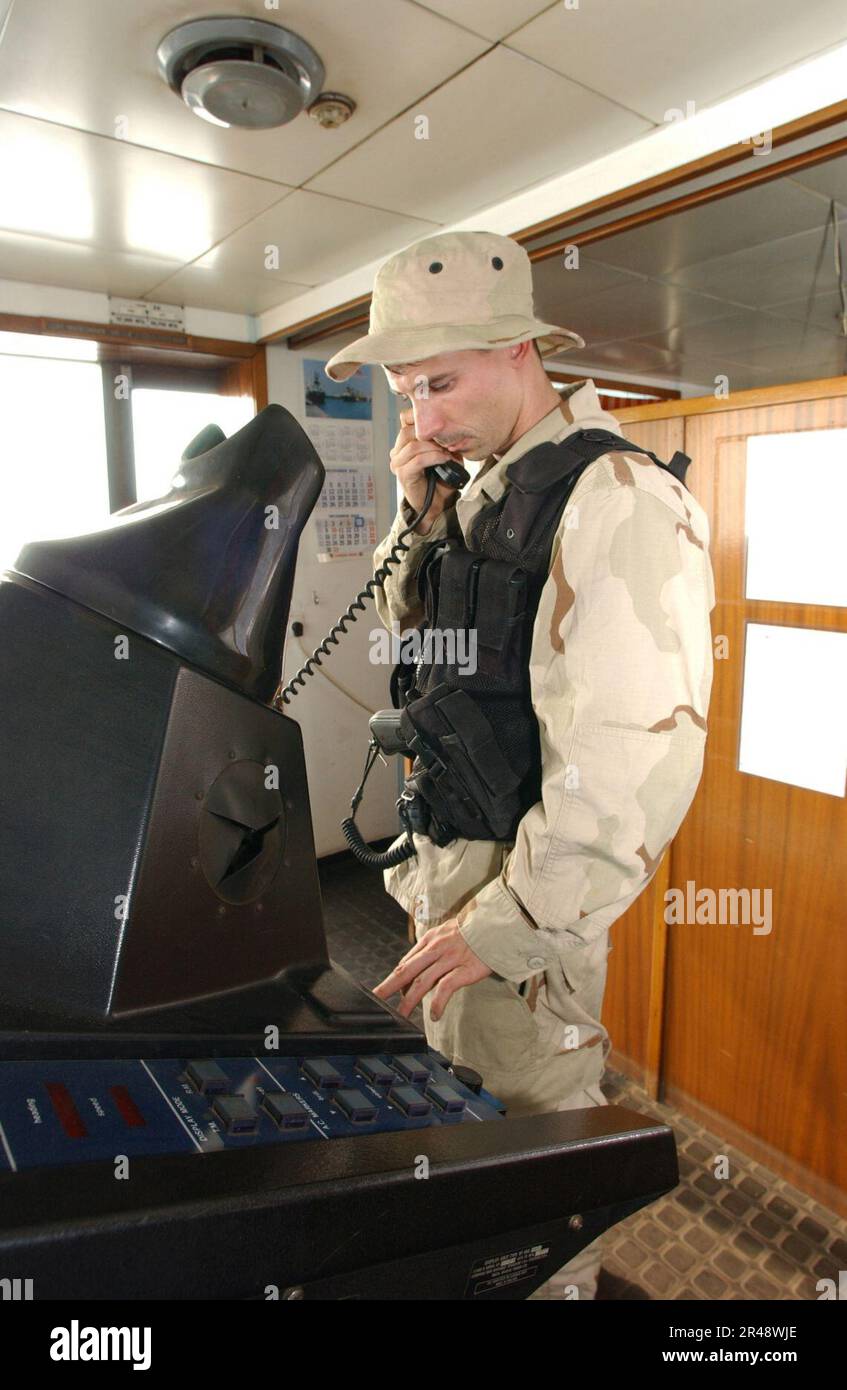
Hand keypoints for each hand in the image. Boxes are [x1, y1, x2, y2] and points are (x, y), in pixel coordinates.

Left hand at [372, 916, 492, 1020]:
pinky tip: (434, 1015)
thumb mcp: (449, 933)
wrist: (500, 923)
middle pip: (406, 970)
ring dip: (409, 1001)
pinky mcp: (466, 968)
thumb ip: (434, 950)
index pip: (407, 962)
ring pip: (423, 981)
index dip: (394, 979)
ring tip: (401, 1015)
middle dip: (388, 986)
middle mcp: (437, 947)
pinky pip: (446, 987)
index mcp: (431, 938)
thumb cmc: (475, 931)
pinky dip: (438, 1002)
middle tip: (376, 999)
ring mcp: (451, 958)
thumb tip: (420, 972)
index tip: (385, 992)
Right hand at [390, 409, 462, 534]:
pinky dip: (433, 458)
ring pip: (413, 446)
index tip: (440, 422)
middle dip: (429, 434)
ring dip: (433, 447)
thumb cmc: (441, 478)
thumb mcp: (445, 452)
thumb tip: (448, 424)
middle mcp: (397, 452)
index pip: (405, 420)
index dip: (420, 417)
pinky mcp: (403, 475)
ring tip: (447, 453)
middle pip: (407, 431)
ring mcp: (398, 464)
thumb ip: (441, 438)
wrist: (438, 504)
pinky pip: (417, 460)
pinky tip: (444, 460)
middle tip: (446, 441)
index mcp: (404, 444)